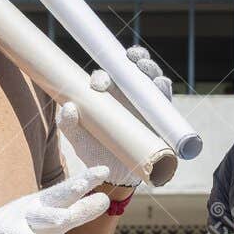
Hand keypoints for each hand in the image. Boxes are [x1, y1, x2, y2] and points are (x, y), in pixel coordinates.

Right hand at [0, 167, 111, 233]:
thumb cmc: (27, 224)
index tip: (105, 171)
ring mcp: (22, 218)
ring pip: (40, 216)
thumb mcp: (54, 215)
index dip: (87, 179)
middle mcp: (38, 205)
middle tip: (86, 182)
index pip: (71, 188)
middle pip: (58, 195)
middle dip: (74, 188)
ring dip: (51, 216)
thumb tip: (106, 201)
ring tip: (63, 218)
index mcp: (50, 200)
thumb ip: (79, 209)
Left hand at [56, 47, 172, 187]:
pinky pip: (165, 100)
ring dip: (150, 69)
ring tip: (144, 66)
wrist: (115, 177)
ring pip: (151, 80)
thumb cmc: (95, 152)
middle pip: (135, 70)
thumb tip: (68, 106)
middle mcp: (128, 96)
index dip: (104, 74)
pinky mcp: (159, 118)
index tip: (99, 84)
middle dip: (136, 58)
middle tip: (131, 57)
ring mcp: (145, 106)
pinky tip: (160, 83)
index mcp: (109, 95)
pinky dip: (164, 88)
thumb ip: (68, 124)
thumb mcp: (78, 138)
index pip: (108, 76)